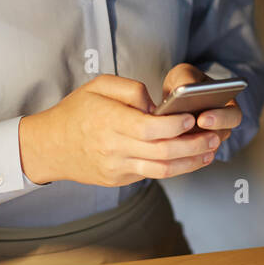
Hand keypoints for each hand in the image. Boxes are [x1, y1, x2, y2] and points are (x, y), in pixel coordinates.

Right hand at [17, 74, 220, 186]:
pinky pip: (152, 174)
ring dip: (190, 162)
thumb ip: (130, 89)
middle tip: (214, 136)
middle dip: (193, 145)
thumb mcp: (98, 86)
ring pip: (161, 170)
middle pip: (161, 152)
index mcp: (109, 122)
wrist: (49, 147)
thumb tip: (156, 103)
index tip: (192, 118)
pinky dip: (175, 168)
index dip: (174, 126)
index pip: (149, 128)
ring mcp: (117, 167)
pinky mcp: (119, 178)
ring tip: (210, 151)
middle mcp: (114, 148)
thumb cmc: (76, 111)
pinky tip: (191, 158)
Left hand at [160, 63, 242, 158]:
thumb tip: (186, 89)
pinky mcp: (194, 150)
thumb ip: (187, 79)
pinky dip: (179, 151)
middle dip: (204, 135)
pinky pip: (190, 156)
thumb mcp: (183, 74)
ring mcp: (208, 140)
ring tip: (170, 137)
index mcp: (227, 105)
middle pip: (219, 137)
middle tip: (185, 133)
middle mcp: (220, 126)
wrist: (173, 96)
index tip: (202, 119)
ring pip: (203, 149)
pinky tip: (163, 143)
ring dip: (187, 144)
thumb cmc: (183, 82)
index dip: (221, 119)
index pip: (233, 116)